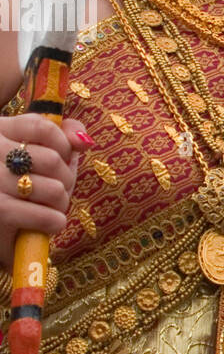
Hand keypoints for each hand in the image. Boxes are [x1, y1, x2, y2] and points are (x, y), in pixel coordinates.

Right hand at [0, 115, 89, 267]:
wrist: (0, 227)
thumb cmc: (22, 189)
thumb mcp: (41, 156)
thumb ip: (63, 137)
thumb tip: (84, 141)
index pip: (41, 126)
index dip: (63, 145)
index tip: (64, 159)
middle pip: (51, 160)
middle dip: (66, 180)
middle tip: (58, 190)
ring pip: (52, 189)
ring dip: (61, 203)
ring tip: (53, 208)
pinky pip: (42, 215)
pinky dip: (55, 221)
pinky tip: (52, 223)